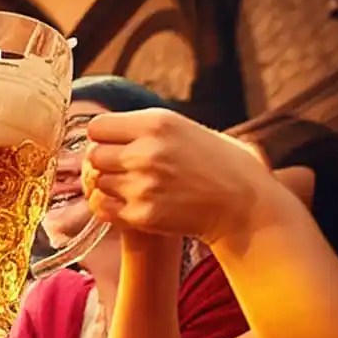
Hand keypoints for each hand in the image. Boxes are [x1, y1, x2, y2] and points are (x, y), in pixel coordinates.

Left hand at [83, 108, 282, 244]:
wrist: (244, 206)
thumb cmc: (222, 166)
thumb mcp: (189, 129)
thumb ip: (151, 127)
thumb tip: (116, 127)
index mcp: (157, 123)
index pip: (97, 127)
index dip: (102, 137)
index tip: (113, 145)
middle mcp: (146, 151)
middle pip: (93, 156)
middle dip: (104, 163)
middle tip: (120, 170)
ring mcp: (142, 185)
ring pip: (97, 183)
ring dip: (108, 186)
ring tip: (130, 188)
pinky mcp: (141, 214)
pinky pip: (102, 208)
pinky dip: (108, 207)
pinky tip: (124, 204)